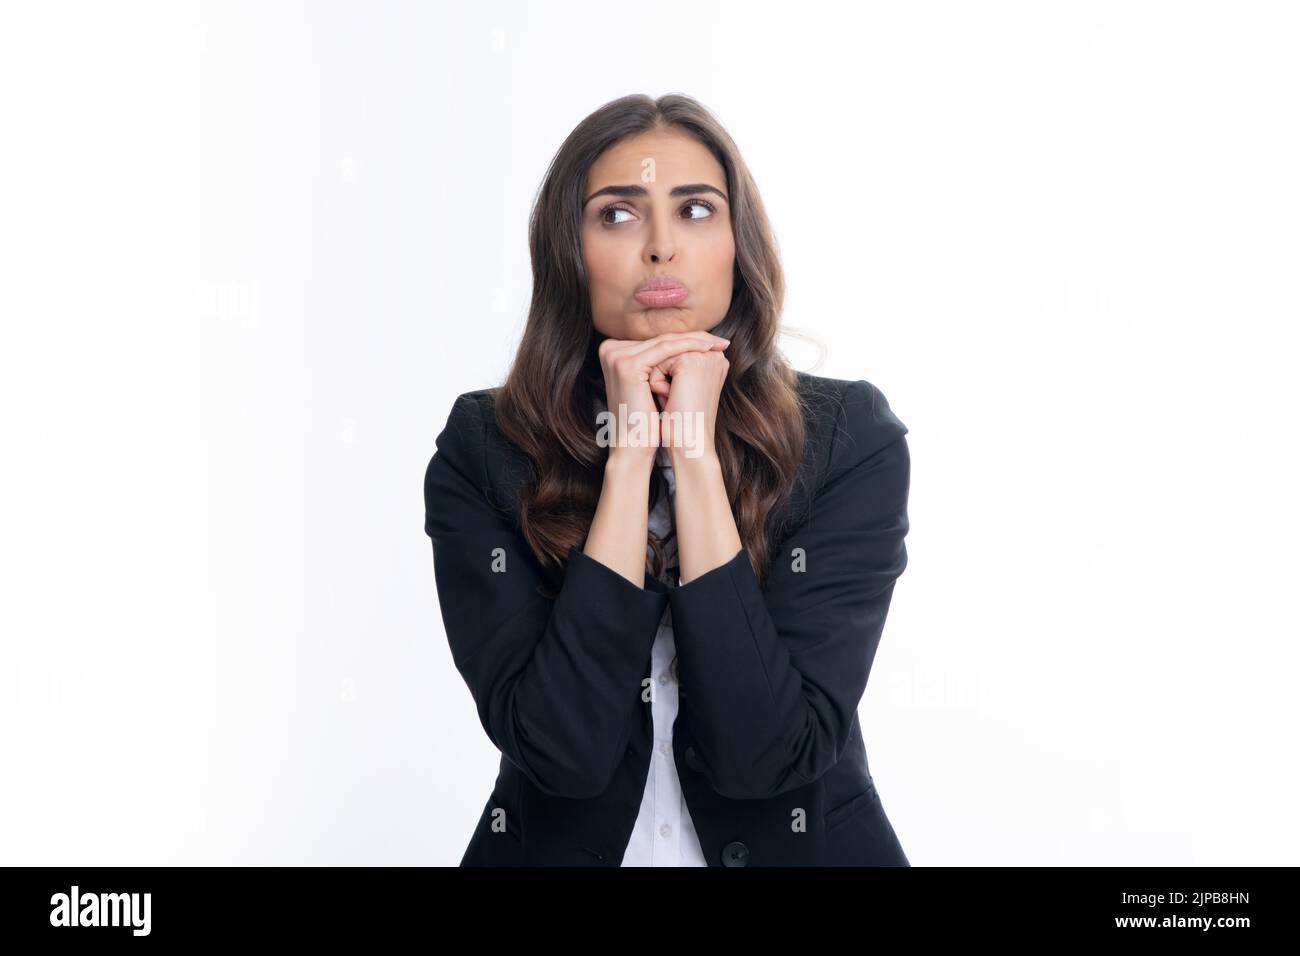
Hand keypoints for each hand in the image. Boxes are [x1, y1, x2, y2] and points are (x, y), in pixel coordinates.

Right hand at [597, 330, 728, 464]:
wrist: (635, 445)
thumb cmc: (648, 419)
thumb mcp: (653, 383)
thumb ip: (663, 360)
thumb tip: (693, 340)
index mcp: (612, 351)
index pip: (656, 340)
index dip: (686, 339)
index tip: (713, 341)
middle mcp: (609, 349)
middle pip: (661, 339)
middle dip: (694, 339)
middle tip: (721, 340)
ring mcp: (616, 356)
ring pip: (665, 342)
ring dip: (696, 341)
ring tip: (719, 344)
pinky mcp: (626, 365)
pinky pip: (665, 349)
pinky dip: (689, 347)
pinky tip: (708, 348)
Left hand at [652, 346, 729, 461]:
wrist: (689, 443)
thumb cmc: (682, 422)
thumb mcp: (681, 388)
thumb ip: (676, 367)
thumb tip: (650, 356)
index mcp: (715, 361)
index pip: (675, 353)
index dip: (665, 374)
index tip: (678, 398)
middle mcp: (714, 355)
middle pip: (667, 353)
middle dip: (662, 376)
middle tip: (675, 400)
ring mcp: (704, 356)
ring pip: (660, 357)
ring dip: (658, 380)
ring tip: (673, 400)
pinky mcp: (690, 361)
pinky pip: (657, 363)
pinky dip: (656, 384)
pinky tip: (670, 399)